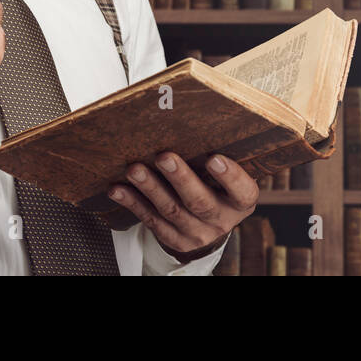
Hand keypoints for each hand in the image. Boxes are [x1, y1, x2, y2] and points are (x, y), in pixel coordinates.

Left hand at [106, 152, 257, 262]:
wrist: (208, 224)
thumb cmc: (217, 186)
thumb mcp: (226, 177)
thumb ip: (216, 156)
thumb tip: (193, 119)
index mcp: (240, 202)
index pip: (243, 192)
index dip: (230, 177)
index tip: (214, 159)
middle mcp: (221, 221)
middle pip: (200, 202)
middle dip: (180, 179)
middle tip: (164, 157)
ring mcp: (197, 234)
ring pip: (171, 210)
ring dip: (151, 188)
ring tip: (134, 170)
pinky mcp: (174, 240)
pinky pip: (151, 221)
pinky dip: (133, 203)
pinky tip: (118, 189)